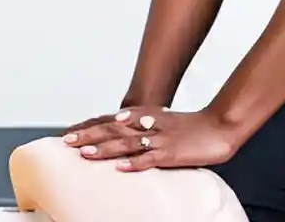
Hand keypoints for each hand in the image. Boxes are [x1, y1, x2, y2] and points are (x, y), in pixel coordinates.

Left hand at [62, 107, 239, 171]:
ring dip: (105, 149)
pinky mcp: (171, 153)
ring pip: (126, 144)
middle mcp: (147, 125)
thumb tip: (119, 127)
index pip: (109, 121)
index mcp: (143, 116)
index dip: (88, 125)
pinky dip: (134, 163)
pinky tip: (121, 167)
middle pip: (111, 130)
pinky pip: (150, 159)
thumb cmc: (189, 126)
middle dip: (88, 136)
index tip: (68, 131)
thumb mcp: (160, 120)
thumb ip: (140, 124)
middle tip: (67, 141)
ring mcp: (158, 139)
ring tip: (85, 154)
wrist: (217, 126)